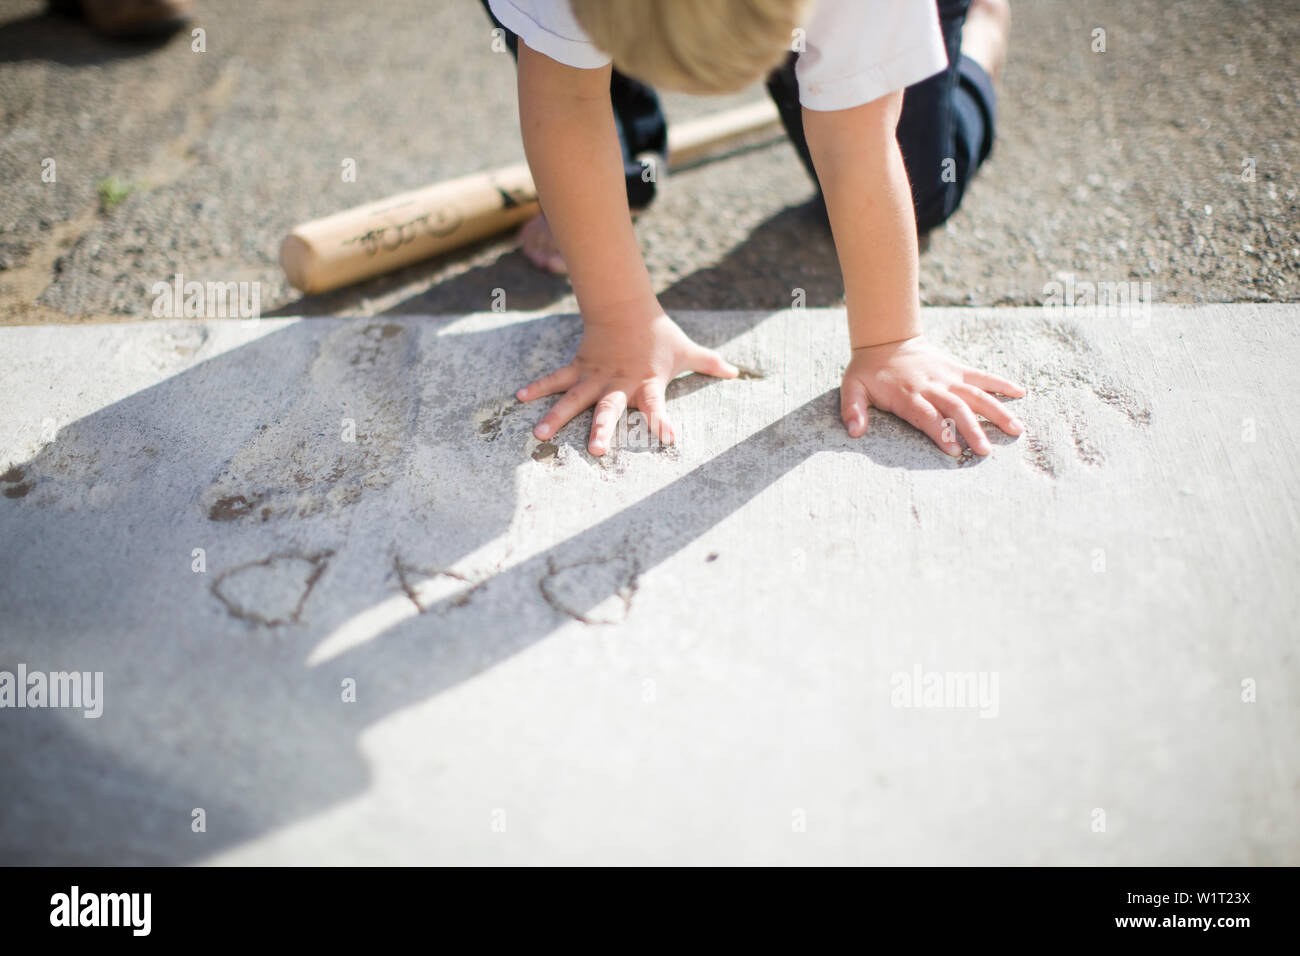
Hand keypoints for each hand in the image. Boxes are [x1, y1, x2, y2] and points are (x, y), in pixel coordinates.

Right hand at [517, 313, 737, 455]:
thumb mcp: (686, 350)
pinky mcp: (579, 368)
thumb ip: (709, 364)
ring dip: (557, 416)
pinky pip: (556, 379)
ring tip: (540, 435)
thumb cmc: (659, 335)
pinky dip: (538, 387)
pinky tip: (519, 398)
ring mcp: (595, 377)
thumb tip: (736, 372)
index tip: (669, 440)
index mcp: (646, 384)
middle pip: (610, 409)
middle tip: (595, 450)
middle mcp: (619, 384)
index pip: (657, 407)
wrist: (627, 306)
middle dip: (602, 429)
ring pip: (575, 399)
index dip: (662, 423)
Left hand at [840, 335, 1024, 456]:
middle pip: (956, 408)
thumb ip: (852, 410)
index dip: (940, 433)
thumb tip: (854, 432)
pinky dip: (1001, 383)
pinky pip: (982, 376)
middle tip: (985, 451)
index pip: (927, 416)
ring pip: (976, 394)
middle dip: (972, 430)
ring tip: (1016, 430)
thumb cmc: (868, 371)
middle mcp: (931, 386)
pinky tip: (1021, 394)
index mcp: (908, 395)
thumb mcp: (852, 388)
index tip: (954, 451)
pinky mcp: (957, 369)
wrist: (885, 339)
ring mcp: (947, 377)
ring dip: (996, 411)